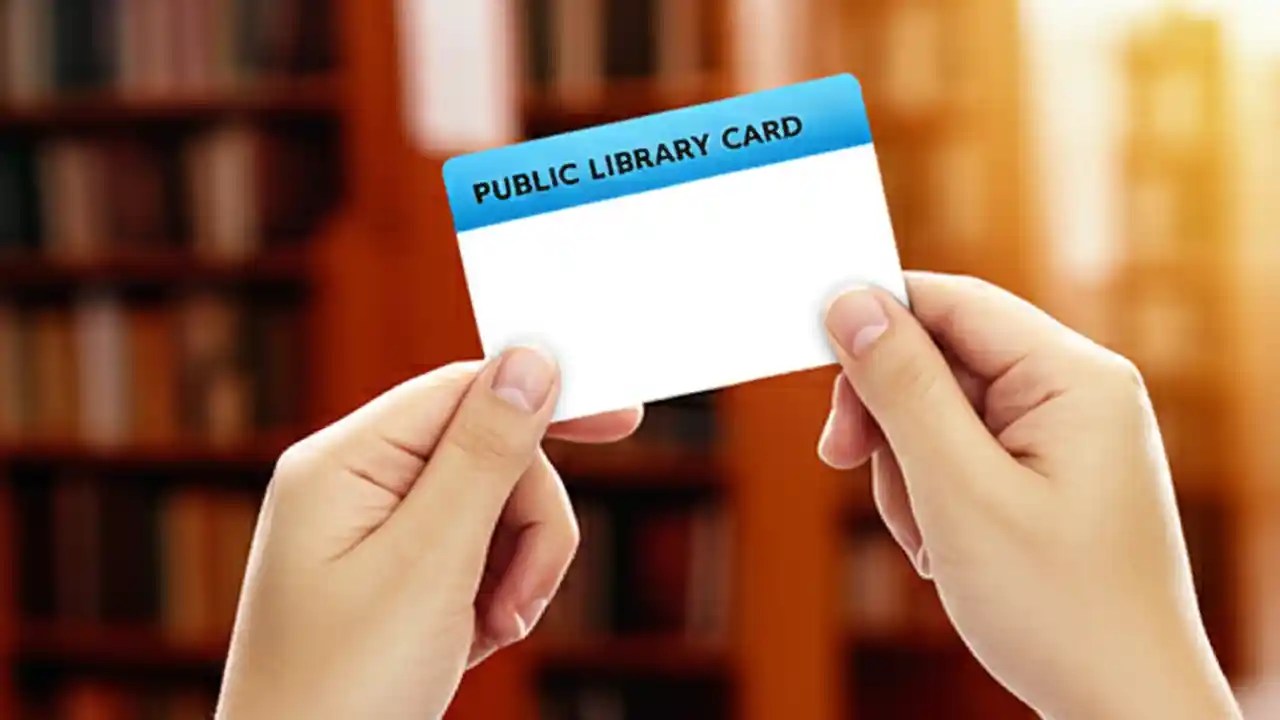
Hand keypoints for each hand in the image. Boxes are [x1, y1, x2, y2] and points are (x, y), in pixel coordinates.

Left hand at [216, 349, 639, 719]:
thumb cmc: (344, 689)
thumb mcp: (429, 563)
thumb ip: (484, 454)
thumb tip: (531, 359)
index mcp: (341, 463)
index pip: (462, 391)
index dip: (543, 399)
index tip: (625, 418)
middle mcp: (353, 485)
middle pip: (489, 455)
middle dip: (524, 526)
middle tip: (517, 601)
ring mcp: (372, 532)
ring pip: (494, 509)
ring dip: (515, 570)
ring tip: (492, 630)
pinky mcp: (394, 575)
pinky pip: (477, 554)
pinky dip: (496, 596)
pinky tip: (472, 641)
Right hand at [817, 273, 1240, 719]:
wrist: (1124, 709)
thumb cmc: (1059, 609)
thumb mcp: (959, 492)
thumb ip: (902, 388)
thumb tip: (850, 302)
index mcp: (1074, 377)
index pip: (952, 302)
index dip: (876, 319)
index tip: (813, 359)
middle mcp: (1077, 394)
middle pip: (940, 359)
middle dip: (889, 417)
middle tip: (845, 461)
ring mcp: (1066, 438)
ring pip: (941, 414)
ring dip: (909, 471)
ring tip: (931, 538)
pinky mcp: (1049, 477)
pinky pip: (964, 457)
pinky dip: (935, 497)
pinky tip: (947, 549)